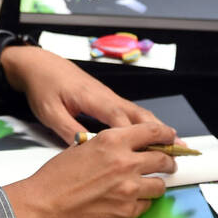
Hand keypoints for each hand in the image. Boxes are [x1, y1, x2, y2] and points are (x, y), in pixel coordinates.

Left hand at [0, 44, 175, 144]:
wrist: (40, 65)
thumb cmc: (44, 86)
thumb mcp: (50, 112)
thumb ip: (67, 130)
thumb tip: (84, 150)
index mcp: (93, 98)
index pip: (119, 118)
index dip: (136, 135)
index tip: (150, 152)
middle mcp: (106, 96)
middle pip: (138, 114)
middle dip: (159, 131)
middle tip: (177, 147)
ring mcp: (109, 97)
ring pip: (138, 113)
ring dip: (157, 128)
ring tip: (175, 144)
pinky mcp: (107, 99)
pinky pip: (131, 113)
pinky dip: (146, 125)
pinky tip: (153, 137)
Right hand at [4, 121, 177, 217]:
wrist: (42, 207)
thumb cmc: (56, 179)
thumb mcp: (83, 147)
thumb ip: (110, 144)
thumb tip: (129, 147)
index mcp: (113, 141)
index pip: (153, 132)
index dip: (166, 134)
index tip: (171, 138)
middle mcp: (125, 163)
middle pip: (163, 160)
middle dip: (167, 162)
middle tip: (167, 165)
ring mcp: (129, 190)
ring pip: (159, 187)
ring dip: (153, 186)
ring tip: (143, 187)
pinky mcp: (127, 213)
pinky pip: (145, 207)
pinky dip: (139, 205)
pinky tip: (125, 203)